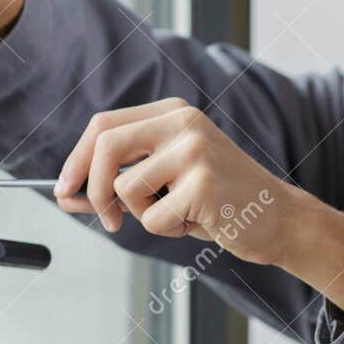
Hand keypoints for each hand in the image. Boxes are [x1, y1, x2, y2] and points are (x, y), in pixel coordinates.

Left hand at [54, 97, 301, 266]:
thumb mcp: (167, 182)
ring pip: (126, 188)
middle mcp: (183, 122)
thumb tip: (66, 194)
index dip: (76, 160)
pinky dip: (169, 230)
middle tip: (107, 220)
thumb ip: (120, 182)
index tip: (64, 189)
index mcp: (173, 113)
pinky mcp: (202, 182)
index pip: (104, 125)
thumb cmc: (218, 202)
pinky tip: (201, 222)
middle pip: (106, 146)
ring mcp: (194, 150)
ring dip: (145, 216)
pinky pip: (153, 217)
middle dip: (94, 190)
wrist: (278, 219)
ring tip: (181, 215)